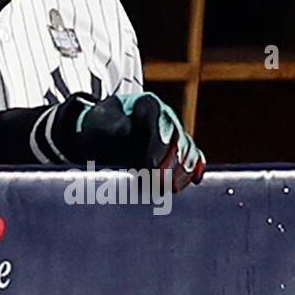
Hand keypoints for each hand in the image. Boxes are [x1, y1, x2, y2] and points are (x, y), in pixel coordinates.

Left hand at [45, 92, 204, 191]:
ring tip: (167, 189)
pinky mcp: (179, 154)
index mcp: (149, 105)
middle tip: (158, 184)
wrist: (102, 136)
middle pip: (180, 142)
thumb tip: (126, 128)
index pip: (163, 125)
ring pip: (189, 154)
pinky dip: (193, 172)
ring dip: (181, 173)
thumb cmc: (100, 126)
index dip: (160, 147)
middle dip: (171, 165)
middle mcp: (167, 119)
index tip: (150, 166)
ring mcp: (176, 136)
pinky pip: (194, 161)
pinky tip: (192, 182)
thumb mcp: (100, 120)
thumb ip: (112, 123)